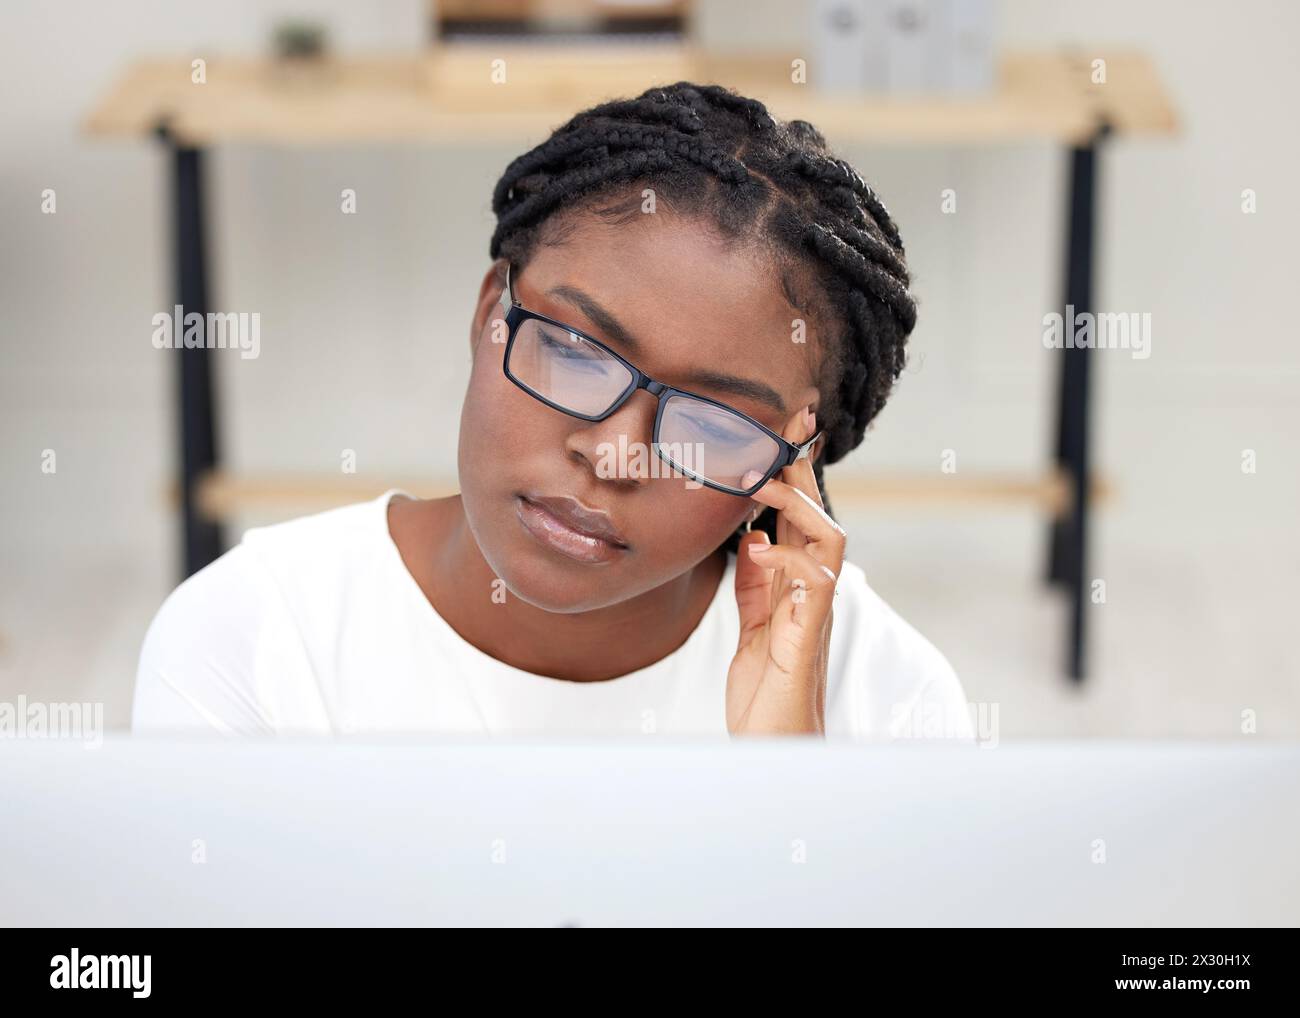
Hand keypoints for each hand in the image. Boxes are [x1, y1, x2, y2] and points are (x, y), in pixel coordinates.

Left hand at [726, 406, 845, 734]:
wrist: (776, 749)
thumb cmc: (766, 693)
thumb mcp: (751, 628)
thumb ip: (755, 585)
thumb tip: (752, 537)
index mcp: (797, 585)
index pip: (799, 516)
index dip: (795, 470)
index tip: (786, 426)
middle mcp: (814, 591)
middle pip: (818, 513)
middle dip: (805, 465)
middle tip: (790, 421)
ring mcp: (817, 611)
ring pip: (828, 537)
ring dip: (798, 505)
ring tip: (763, 483)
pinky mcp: (810, 636)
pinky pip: (816, 584)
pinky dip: (788, 559)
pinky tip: (759, 549)